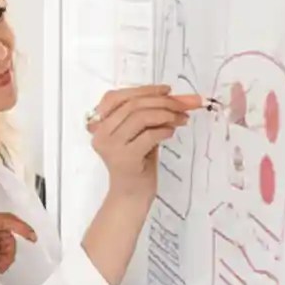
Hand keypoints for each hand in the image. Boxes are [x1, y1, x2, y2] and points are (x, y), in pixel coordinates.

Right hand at [86, 84, 200, 198]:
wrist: (132, 194)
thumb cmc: (138, 162)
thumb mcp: (142, 132)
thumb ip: (154, 113)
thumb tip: (185, 98)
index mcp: (99, 125)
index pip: (116, 97)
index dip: (143, 89)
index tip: (167, 90)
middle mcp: (100, 134)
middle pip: (132, 105)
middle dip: (162, 101)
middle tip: (184, 106)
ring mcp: (111, 146)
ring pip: (139, 116)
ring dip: (166, 114)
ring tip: (181, 119)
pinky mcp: (124, 158)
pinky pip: (148, 135)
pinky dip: (164, 130)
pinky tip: (171, 133)